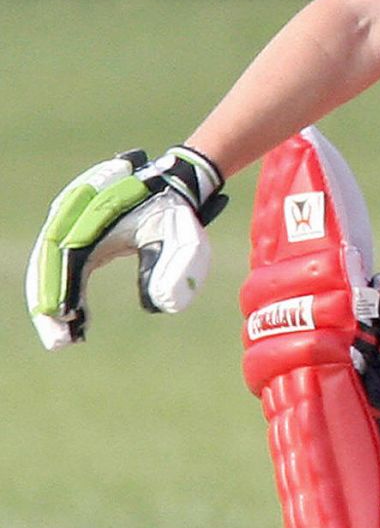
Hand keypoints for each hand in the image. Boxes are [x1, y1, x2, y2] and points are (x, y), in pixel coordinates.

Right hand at [26, 146, 225, 349]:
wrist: (171, 185)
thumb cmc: (176, 213)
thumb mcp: (184, 237)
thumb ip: (174, 268)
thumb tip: (160, 306)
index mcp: (100, 211)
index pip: (72, 253)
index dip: (65, 285)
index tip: (67, 316)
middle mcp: (77, 212)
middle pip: (49, 260)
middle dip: (49, 302)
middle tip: (59, 342)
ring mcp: (71, 219)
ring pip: (47, 263)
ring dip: (49, 301)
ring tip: (62, 339)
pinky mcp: (74, 232)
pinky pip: (58, 262)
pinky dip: (60, 290)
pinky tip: (72, 318)